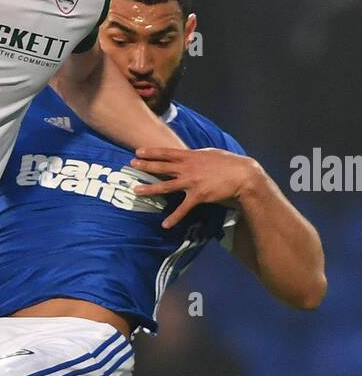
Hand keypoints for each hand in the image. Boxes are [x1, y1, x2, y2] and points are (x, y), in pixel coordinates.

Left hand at [131, 146, 262, 228]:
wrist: (243, 175)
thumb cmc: (229, 163)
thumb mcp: (210, 153)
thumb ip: (196, 155)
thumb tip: (187, 154)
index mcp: (191, 156)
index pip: (167, 153)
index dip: (151, 152)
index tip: (138, 151)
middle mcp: (188, 168)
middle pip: (162, 167)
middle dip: (145, 166)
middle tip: (131, 165)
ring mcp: (192, 182)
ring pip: (166, 186)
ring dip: (150, 189)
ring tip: (136, 190)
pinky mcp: (198, 196)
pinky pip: (183, 208)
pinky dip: (174, 218)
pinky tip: (165, 224)